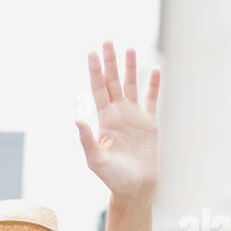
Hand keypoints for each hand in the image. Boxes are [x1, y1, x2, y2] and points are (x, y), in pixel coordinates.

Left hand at [76, 42, 160, 198]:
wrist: (135, 188)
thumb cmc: (113, 178)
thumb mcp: (96, 160)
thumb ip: (87, 139)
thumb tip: (76, 119)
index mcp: (104, 121)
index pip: (98, 90)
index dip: (95, 71)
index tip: (92, 53)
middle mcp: (118, 115)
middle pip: (113, 82)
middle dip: (110, 62)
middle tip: (107, 41)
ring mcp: (134, 118)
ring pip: (132, 86)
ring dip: (130, 68)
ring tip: (129, 49)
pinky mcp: (150, 124)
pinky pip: (152, 100)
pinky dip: (154, 85)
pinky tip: (155, 70)